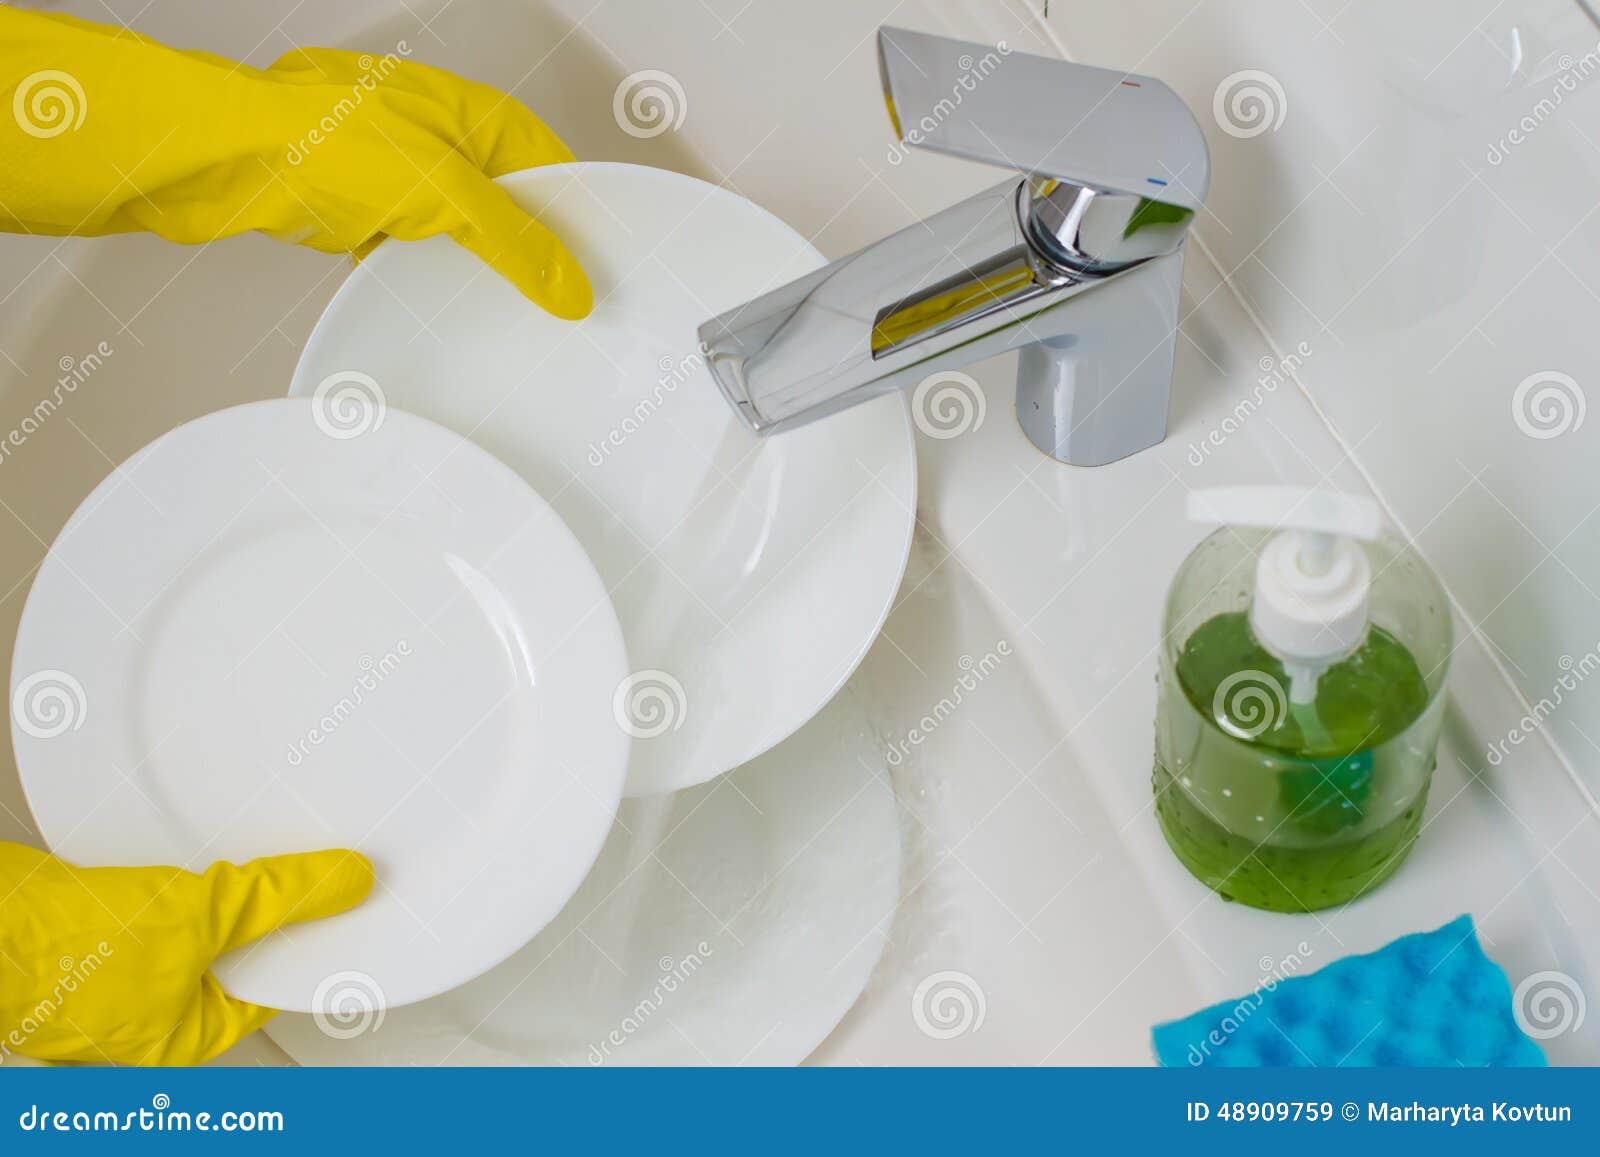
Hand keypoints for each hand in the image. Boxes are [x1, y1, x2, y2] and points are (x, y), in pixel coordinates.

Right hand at [0, 842, 372, 1065]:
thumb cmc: (59, 950)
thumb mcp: (199, 916)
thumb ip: (279, 899)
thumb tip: (349, 881)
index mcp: (178, 1042)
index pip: (267, 993)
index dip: (306, 947)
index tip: (341, 908)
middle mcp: (146, 1020)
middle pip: (232, 961)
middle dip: (262, 918)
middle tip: (303, 874)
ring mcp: (115, 982)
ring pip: (192, 933)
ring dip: (217, 897)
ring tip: (245, 862)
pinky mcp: (90, 941)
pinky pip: (154, 911)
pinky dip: (177, 885)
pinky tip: (188, 858)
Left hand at [2, 8, 590, 317]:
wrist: (221, 157)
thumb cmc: (317, 139)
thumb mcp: (444, 194)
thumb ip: (515, 244)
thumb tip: (569, 285)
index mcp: (477, 115)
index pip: (556, 172)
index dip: (581, 224)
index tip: (600, 274)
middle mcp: (442, 137)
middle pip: (511, 205)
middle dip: (532, 255)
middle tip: (559, 307)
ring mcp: (399, 170)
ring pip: (460, 232)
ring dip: (472, 271)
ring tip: (500, 317)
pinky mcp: (361, 205)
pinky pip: (411, 250)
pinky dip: (420, 277)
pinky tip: (428, 308)